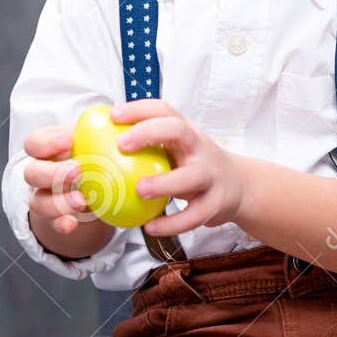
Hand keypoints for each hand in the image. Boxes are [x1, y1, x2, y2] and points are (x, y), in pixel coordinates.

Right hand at [21, 124, 97, 237]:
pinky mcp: (53, 219)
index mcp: (49, 150)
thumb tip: (129, 122)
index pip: (34, 142)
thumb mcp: (96, 142)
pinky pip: (51, 223)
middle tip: (77, 171)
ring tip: (81, 200)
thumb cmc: (93, 159)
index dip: (46, 142)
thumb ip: (104, 134)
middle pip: (32, 172)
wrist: (90, 192)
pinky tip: (72, 223)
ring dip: (58, 201)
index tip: (69, 141)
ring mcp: (44, 197)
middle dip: (53, 173)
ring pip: (38, 201)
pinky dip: (61, 223)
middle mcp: (42, 173)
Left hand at [111, 99, 247, 236]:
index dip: (139, 108)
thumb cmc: (195, 165)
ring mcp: (211, 175)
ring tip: (139, 190)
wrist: (240, 186)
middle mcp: (199, 148)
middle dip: (150, 132)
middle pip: (178, 130)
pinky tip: (149, 227)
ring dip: (164, 183)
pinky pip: (194, 215)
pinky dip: (172, 223)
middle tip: (121, 145)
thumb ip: (149, 146)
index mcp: (186, 132)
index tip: (113, 115)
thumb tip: (97, 147)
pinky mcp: (216, 203)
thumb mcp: (178, 149)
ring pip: (190, 176)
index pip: (164, 110)